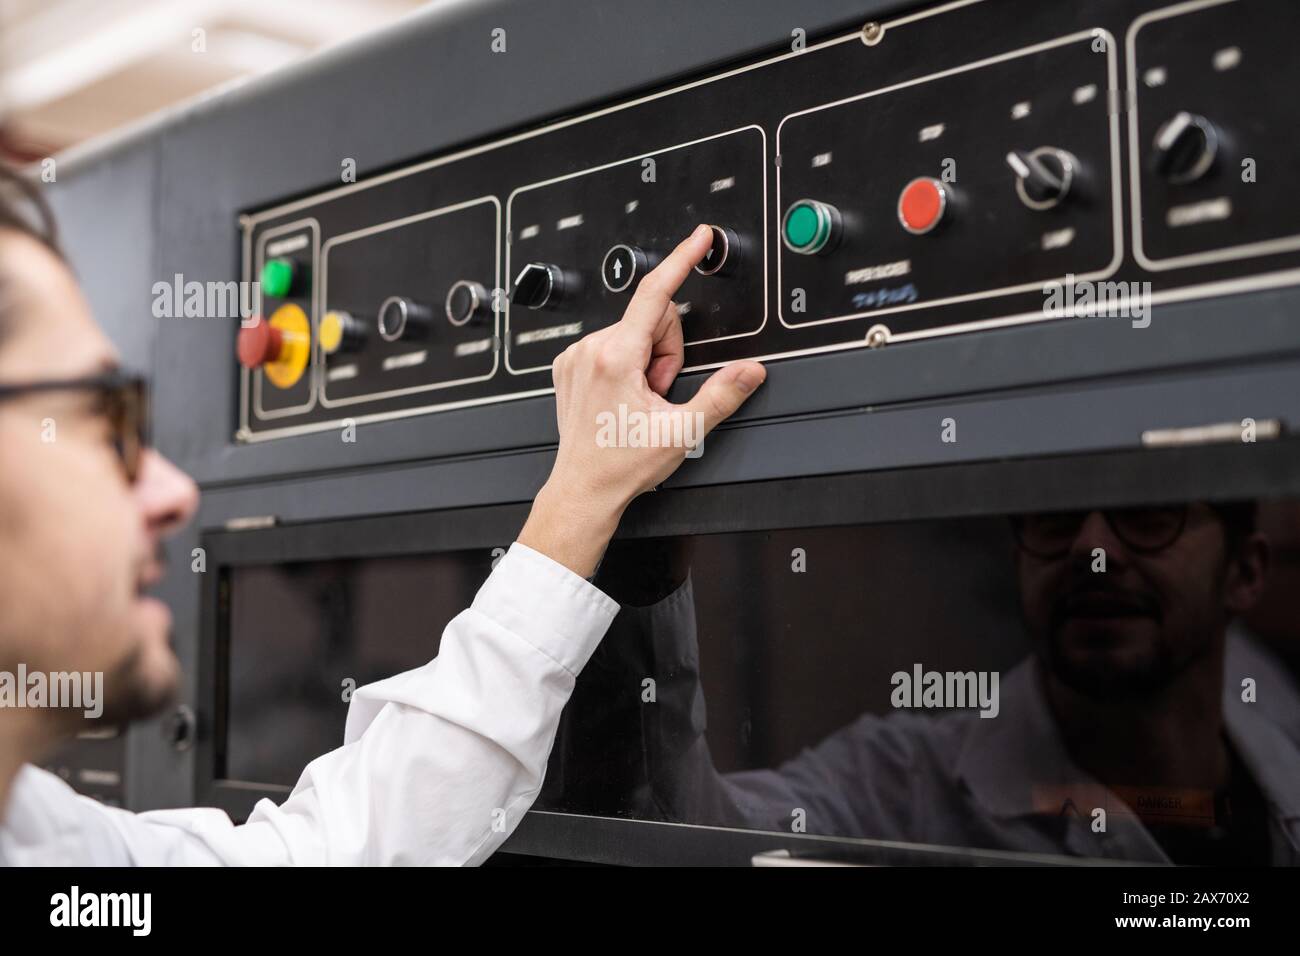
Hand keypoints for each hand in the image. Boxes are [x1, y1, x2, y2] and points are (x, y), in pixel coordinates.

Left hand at [518, 224, 765, 576]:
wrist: (583, 490)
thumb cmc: (620, 466)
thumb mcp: (682, 433)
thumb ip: (721, 396)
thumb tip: (750, 372)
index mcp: (615, 357)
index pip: (656, 293)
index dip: (682, 260)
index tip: (698, 238)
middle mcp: (589, 349)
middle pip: (651, 320)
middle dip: (666, 352)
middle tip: (659, 393)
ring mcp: (575, 357)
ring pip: (632, 332)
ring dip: (646, 361)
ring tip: (639, 400)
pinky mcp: (569, 365)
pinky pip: (611, 344)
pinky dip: (625, 365)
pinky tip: (622, 397)